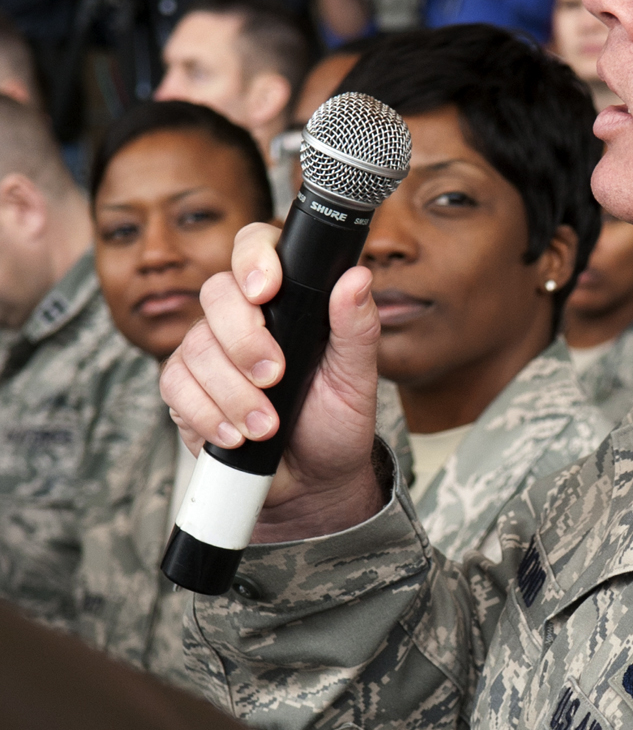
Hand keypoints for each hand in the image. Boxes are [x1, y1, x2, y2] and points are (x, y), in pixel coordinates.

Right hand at [160, 222, 384, 541]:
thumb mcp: (356, 377)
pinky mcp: (185, 388)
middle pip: (217, 295)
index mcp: (286, 299)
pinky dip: (208, 414)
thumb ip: (357, 328)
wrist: (312, 481)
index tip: (267, 290)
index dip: (254, 259)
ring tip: (267, 426)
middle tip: (274, 376)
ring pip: (196, 347)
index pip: (255, 248)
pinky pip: (176, 386)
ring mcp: (209, 351)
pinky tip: (235, 434)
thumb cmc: (335, 421)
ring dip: (233, 392)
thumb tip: (358, 278)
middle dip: (244, 339)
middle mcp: (242, 317)